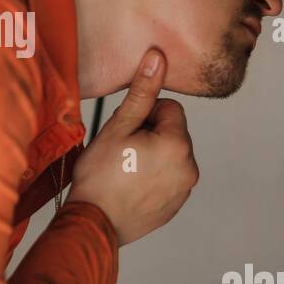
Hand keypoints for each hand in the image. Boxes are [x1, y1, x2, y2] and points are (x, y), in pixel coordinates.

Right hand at [66, 48, 198, 247]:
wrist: (93, 225)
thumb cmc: (100, 178)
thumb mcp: (117, 127)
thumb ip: (142, 92)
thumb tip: (158, 58)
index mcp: (178, 145)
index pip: (170, 108)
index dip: (144, 115)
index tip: (125, 132)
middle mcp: (190, 167)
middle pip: (172, 131)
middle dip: (149, 134)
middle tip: (121, 151)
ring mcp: (185, 189)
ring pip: (170, 154)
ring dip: (151, 155)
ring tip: (124, 169)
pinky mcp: (176, 205)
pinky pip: (168, 177)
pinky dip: (153, 176)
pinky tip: (129, 184)